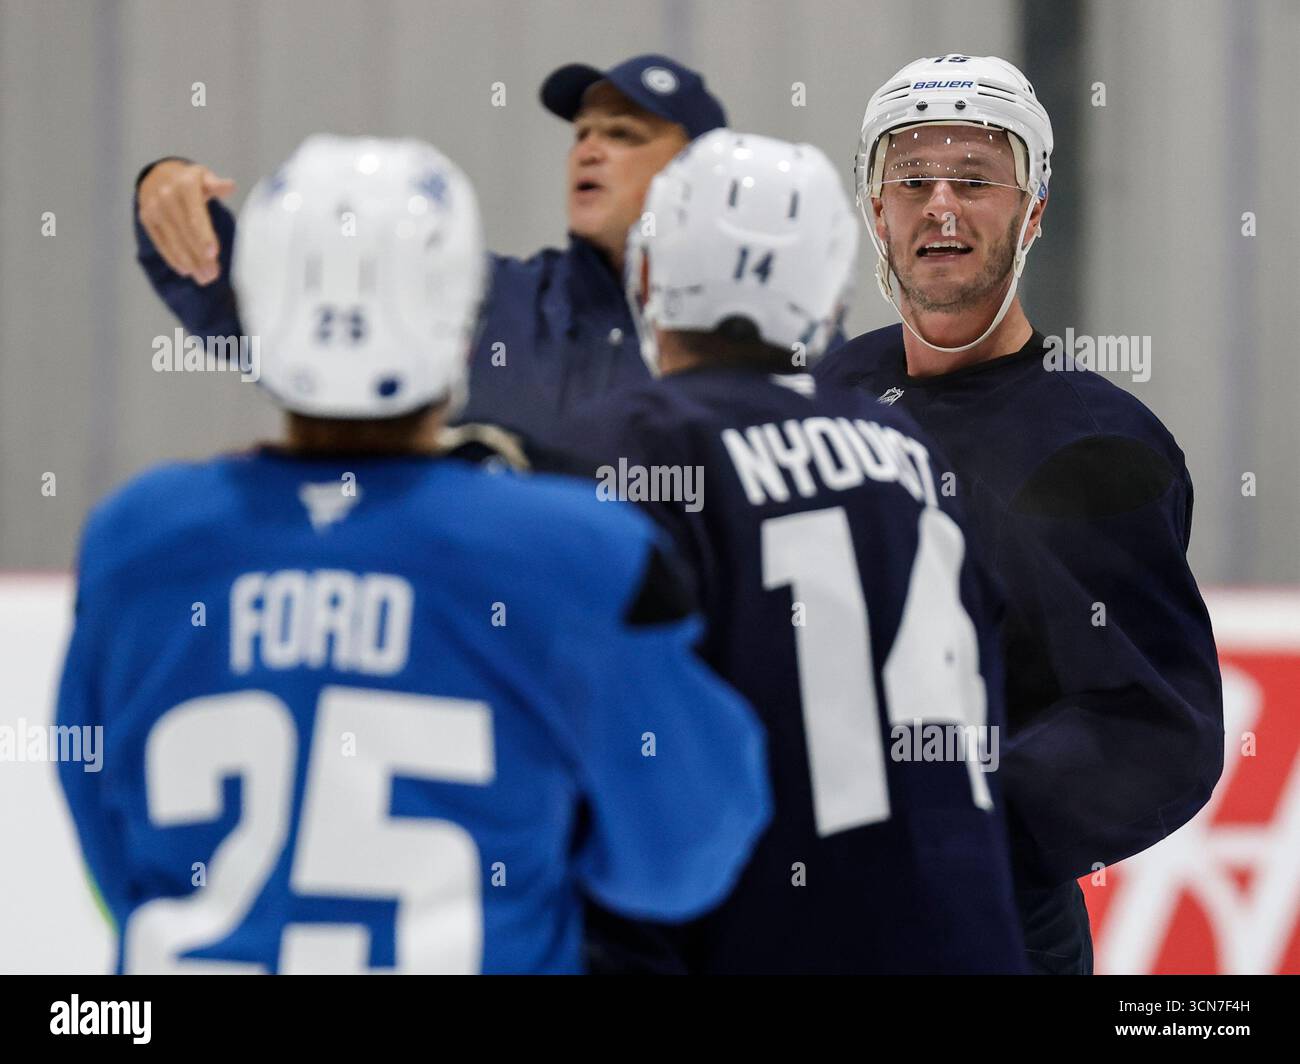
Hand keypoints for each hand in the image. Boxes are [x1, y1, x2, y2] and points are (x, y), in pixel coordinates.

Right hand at [136, 160, 235, 284]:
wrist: (157, 175)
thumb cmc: (189, 180)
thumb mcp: (204, 176)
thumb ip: (216, 184)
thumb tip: (230, 186)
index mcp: (185, 185)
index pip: (196, 215)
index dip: (204, 236)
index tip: (213, 254)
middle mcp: (167, 196)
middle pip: (186, 232)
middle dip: (199, 257)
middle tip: (213, 276)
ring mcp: (154, 208)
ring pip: (174, 241)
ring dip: (189, 262)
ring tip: (204, 278)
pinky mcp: (146, 219)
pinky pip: (161, 242)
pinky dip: (173, 258)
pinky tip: (186, 271)